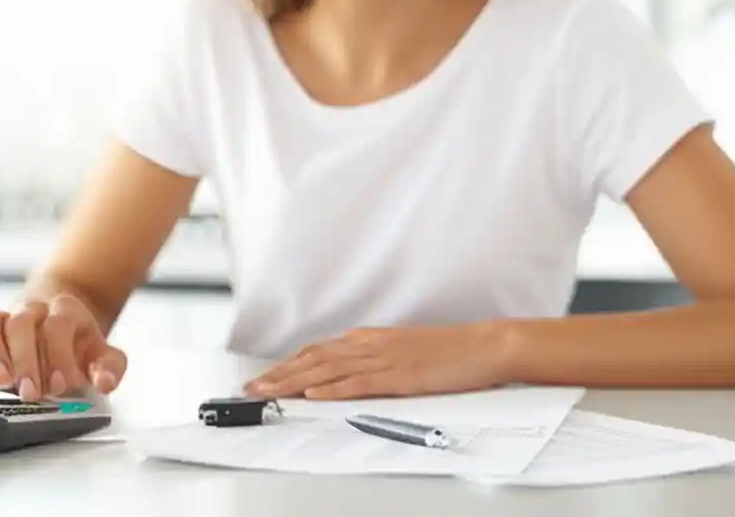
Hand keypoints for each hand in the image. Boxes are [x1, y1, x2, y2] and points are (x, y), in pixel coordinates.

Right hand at [0, 293, 127, 401]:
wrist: (59, 324)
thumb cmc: (77, 346)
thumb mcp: (103, 356)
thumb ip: (109, 368)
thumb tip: (105, 383)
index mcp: (64, 311)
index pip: (58, 326)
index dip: (59, 355)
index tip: (60, 385)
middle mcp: (31, 309)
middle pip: (21, 323)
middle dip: (25, 360)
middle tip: (29, 392)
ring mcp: (2, 317)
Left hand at [242, 324, 510, 399]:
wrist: (483, 345)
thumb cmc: (448, 352)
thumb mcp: (403, 351)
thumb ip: (374, 359)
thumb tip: (348, 373)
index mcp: (370, 339)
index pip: (318, 351)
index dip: (287, 364)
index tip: (264, 377)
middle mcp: (370, 344)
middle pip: (313, 359)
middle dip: (278, 374)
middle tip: (251, 388)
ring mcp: (384, 359)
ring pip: (328, 370)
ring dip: (294, 381)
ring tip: (268, 392)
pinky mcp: (399, 376)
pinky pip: (359, 383)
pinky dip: (333, 389)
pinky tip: (314, 394)